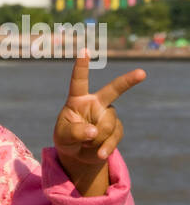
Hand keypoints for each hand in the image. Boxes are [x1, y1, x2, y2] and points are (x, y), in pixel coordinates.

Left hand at [54, 51, 145, 167]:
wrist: (78, 154)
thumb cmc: (66, 139)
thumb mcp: (63, 136)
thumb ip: (75, 132)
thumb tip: (94, 131)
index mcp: (78, 99)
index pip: (79, 80)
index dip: (81, 66)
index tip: (84, 50)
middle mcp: (96, 103)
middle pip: (113, 90)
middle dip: (129, 81)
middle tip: (142, 73)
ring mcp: (108, 115)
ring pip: (108, 123)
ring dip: (97, 137)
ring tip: (87, 143)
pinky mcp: (116, 129)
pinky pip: (115, 137)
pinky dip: (106, 147)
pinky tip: (100, 153)